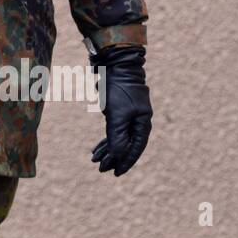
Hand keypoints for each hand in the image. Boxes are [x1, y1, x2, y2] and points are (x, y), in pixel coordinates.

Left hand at [89, 44, 151, 176]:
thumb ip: (117, 137)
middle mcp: (138, 121)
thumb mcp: (117, 115)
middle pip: (127, 145)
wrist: (115, 64)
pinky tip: (97, 147)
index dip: (126, 162)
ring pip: (119, 138)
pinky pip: (114, 129)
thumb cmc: (118, 88)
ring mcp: (129, 115)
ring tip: (95, 160)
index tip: (115, 173)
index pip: (135, 149)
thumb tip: (118, 156)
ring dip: (108, 149)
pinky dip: (106, 139)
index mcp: (143, 123)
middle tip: (101, 169)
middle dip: (114, 157)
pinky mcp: (118, 109)